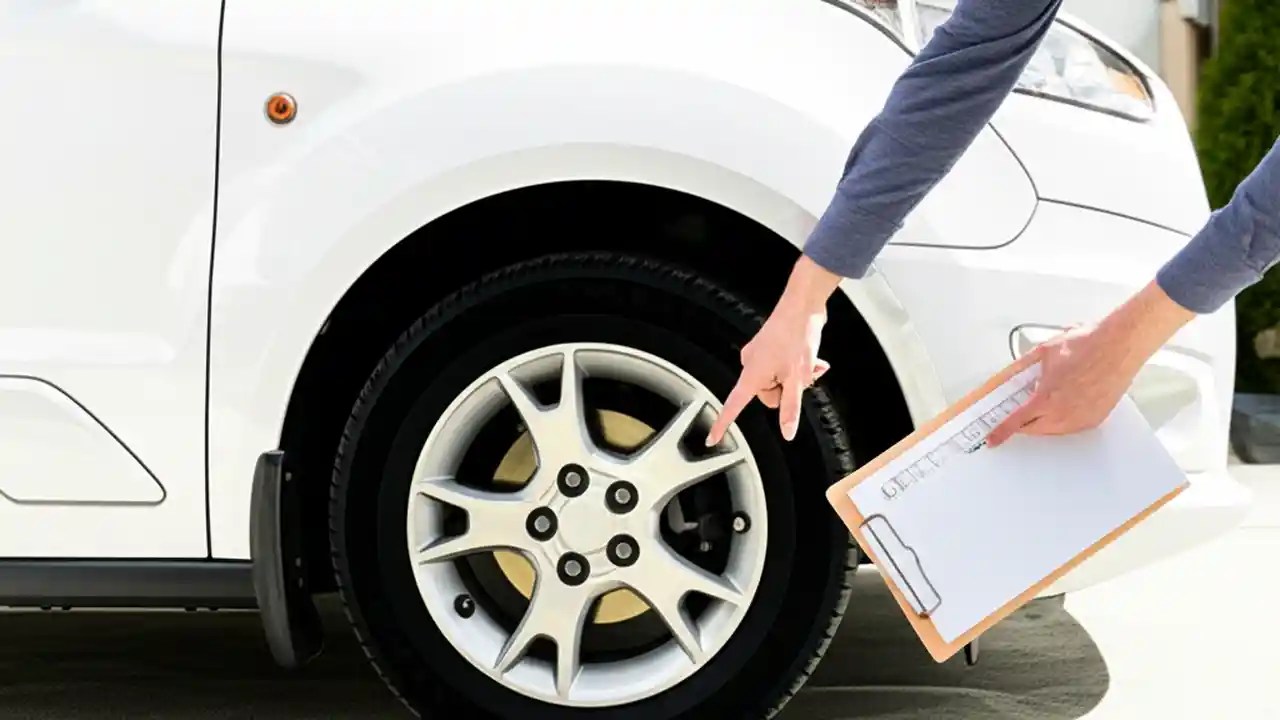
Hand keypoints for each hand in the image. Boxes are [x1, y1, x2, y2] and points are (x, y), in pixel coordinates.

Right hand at [706, 304, 829, 444]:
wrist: (803, 304)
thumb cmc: (797, 336)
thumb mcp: (797, 378)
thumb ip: (791, 408)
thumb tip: (787, 433)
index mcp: (752, 375)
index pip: (733, 406)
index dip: (723, 424)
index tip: (712, 439)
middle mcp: (751, 365)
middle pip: (768, 394)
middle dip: (788, 389)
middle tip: (803, 376)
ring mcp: (759, 355)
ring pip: (779, 380)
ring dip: (797, 378)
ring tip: (812, 365)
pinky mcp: (769, 347)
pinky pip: (781, 367)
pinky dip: (796, 367)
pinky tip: (812, 360)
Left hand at [985, 324, 1137, 446]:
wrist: (1118, 345)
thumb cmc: (1086, 344)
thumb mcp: (1043, 352)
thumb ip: (1021, 368)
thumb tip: (1007, 378)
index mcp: (1046, 398)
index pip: (1016, 421)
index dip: (1001, 431)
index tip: (992, 439)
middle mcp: (1064, 414)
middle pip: (1034, 429)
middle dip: (1023, 423)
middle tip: (1019, 411)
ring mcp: (1082, 419)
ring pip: (1053, 431)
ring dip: (1042, 423)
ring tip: (1044, 402)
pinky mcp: (1096, 418)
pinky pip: (1071, 428)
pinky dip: (1061, 421)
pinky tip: (1062, 405)